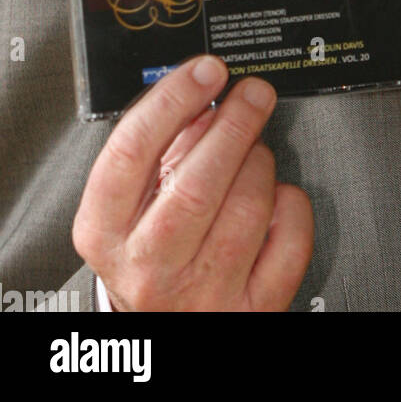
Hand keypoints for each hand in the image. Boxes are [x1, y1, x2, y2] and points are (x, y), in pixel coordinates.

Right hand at [72, 56, 313, 310]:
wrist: (165, 331)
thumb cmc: (150, 255)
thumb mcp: (130, 206)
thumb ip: (159, 150)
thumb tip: (205, 101)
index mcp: (106, 232)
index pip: (131, 153)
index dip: (173, 100)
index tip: (206, 71)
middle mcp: (149, 268)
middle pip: (196, 183)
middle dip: (234, 125)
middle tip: (253, 93)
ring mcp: (203, 294)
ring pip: (248, 208)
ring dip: (260, 163)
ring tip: (253, 154)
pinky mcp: (252, 309)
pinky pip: (289, 240)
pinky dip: (292, 205)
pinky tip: (276, 197)